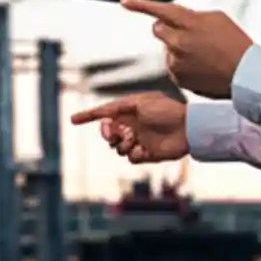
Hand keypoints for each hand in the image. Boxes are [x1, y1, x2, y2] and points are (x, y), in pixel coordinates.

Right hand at [70, 92, 187, 163]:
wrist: (187, 128)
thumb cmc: (166, 110)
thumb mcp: (140, 102)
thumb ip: (119, 108)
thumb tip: (103, 115)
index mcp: (129, 111)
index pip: (104, 114)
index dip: (88, 116)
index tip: (73, 120)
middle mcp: (132, 126)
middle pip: (108, 134)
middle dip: (106, 134)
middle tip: (115, 133)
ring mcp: (139, 141)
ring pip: (117, 148)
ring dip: (122, 144)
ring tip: (133, 139)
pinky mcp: (147, 154)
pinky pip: (131, 158)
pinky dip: (133, 154)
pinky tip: (143, 149)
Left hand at [121, 0, 252, 98]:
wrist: (245, 75)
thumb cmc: (235, 45)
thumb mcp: (217, 19)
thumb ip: (193, 16)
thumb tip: (180, 19)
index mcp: (190, 23)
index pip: (159, 10)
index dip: (140, 4)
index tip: (125, 2)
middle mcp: (179, 42)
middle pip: (158, 29)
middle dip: (167, 29)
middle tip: (186, 33)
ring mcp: (176, 62)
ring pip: (168, 49)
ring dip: (179, 49)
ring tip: (204, 55)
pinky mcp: (178, 78)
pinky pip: (174, 66)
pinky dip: (184, 65)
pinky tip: (202, 67)